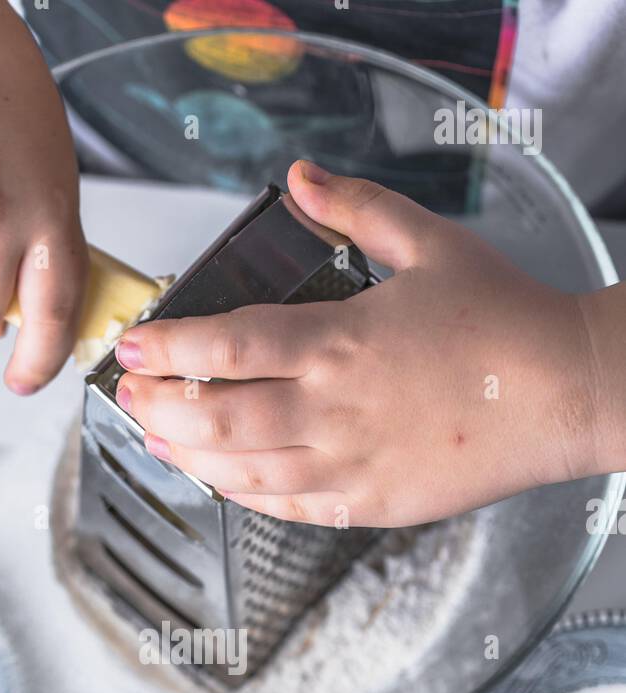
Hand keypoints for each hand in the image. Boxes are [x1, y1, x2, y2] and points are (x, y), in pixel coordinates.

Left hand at [114, 161, 601, 526]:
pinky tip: (221, 479)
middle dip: (161, 409)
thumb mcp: (430, 243)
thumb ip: (355, 211)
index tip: (132, 349)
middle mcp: (333, 409)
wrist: (565, 393)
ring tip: (157, 441)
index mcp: (340, 342)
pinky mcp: (368, 504)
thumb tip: (298, 180)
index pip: (228, 344)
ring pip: (242, 470)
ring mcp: (349, 464)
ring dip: (189, 456)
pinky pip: (287, 507)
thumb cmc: (503, 321)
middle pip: (218, 417)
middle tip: (131, 400)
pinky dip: (243, 494)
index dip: (169, 348)